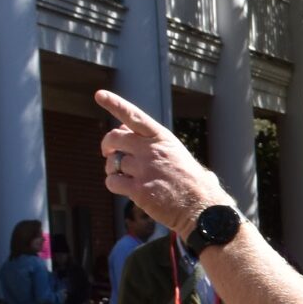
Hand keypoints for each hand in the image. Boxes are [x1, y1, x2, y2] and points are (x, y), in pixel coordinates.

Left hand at [97, 89, 232, 238]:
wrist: (203, 207)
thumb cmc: (193, 182)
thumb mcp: (178, 154)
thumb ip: (153, 143)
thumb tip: (126, 129)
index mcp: (163, 139)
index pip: (134, 116)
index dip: (115, 104)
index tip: (99, 95)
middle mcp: (151, 151)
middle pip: (115, 138)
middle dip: (107, 144)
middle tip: (108, 152)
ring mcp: (144, 170)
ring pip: (112, 163)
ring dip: (112, 169)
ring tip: (123, 177)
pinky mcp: (138, 190)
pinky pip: (113, 182)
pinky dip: (114, 184)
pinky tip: (124, 189)